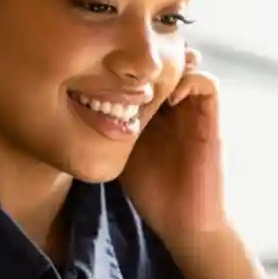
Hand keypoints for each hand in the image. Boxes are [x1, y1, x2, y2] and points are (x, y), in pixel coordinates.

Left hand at [120, 48, 229, 251]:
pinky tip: (168, 97)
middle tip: (125, 60)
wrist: (184, 222)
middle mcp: (176, 105)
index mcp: (155, 110)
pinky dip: (190, 80)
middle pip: (166, 59)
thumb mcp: (118, 152)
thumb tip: (65, 113)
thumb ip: (105, 130)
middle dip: (147, 55)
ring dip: (170, 63)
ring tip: (147, 76)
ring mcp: (194, 111)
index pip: (145, 71)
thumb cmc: (152, 193)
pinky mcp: (211, 122)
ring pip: (189, 63)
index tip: (107, 63)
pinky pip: (208, 84)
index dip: (129, 62)